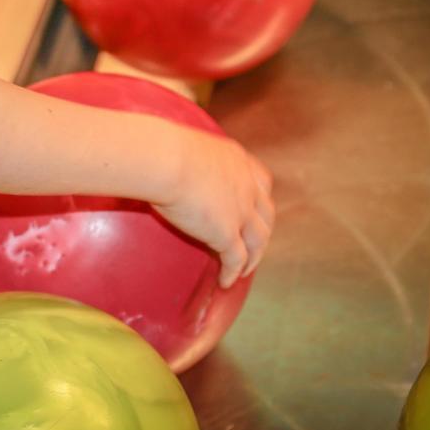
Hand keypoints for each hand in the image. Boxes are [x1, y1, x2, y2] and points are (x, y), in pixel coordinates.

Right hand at [152, 128, 274, 287]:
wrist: (165, 161)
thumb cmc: (163, 149)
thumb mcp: (185, 147)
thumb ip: (187, 158)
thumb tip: (165, 162)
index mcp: (237, 161)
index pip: (261, 181)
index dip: (261, 197)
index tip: (256, 205)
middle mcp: (247, 186)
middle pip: (266, 214)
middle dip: (262, 230)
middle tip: (253, 243)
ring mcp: (241, 211)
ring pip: (258, 241)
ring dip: (253, 257)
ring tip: (245, 269)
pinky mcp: (227, 233)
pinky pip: (236, 259)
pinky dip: (233, 272)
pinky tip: (226, 282)